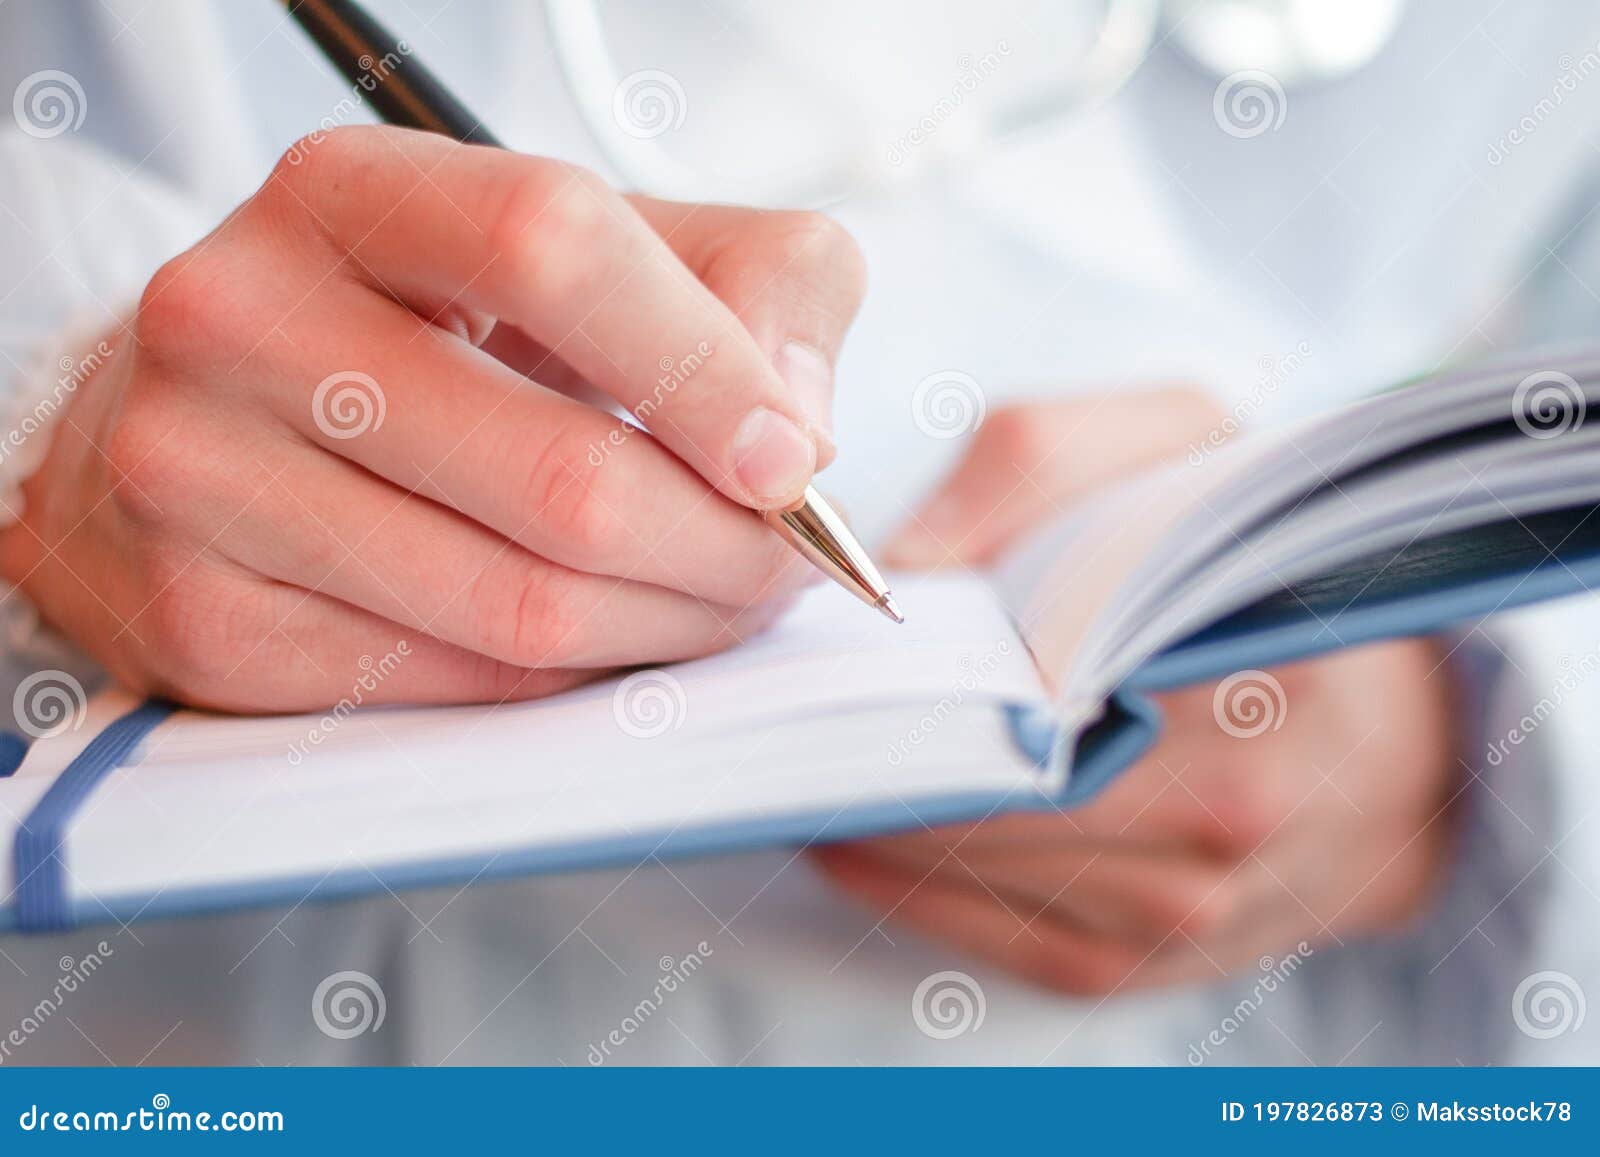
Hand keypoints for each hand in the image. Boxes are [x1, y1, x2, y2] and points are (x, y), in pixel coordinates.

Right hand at [0, 126, 865, 710]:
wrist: (214, 429)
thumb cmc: (435, 334)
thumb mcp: (592, 252)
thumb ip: (744, 285)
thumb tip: (794, 435)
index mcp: (347, 192)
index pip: (553, 245)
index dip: (705, 367)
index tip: (792, 458)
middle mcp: (241, 319)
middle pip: (561, 475)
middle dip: (724, 545)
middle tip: (783, 563)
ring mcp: (199, 475)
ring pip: (521, 605)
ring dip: (669, 624)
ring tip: (720, 602)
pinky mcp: (201, 616)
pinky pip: (460, 683)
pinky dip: (572, 677)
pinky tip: (608, 636)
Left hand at [813, 392, 1459, 994]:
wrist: (1401, 738)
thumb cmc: (1270, 569)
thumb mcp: (1183, 446)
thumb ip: (1038, 462)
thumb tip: (898, 561)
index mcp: (1257, 667)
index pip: (1045, 688)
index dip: (924, 675)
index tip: (840, 652)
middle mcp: (1233, 809)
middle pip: (992, 796)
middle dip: (882, 752)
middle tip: (798, 709)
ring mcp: (1188, 907)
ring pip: (975, 875)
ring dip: (878, 821)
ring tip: (818, 756)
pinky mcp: (1140, 963)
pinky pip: (990, 936)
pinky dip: (908, 883)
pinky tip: (863, 830)